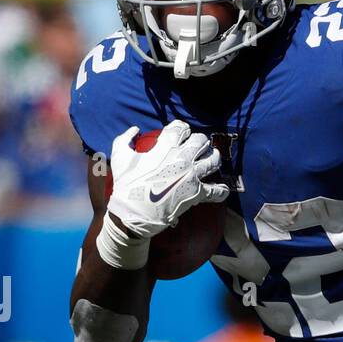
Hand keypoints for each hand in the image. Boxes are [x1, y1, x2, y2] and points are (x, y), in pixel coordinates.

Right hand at [108, 121, 228, 240]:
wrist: (134, 213)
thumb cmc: (126, 185)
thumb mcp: (120, 158)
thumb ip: (125, 139)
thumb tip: (134, 130)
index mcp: (166, 146)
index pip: (180, 128)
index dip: (182, 128)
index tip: (182, 132)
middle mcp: (183, 158)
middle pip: (201, 141)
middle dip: (201, 141)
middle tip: (200, 145)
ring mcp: (192, 175)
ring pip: (213, 160)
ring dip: (215, 157)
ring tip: (214, 158)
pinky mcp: (197, 193)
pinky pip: (217, 191)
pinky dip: (221, 190)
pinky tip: (222, 189)